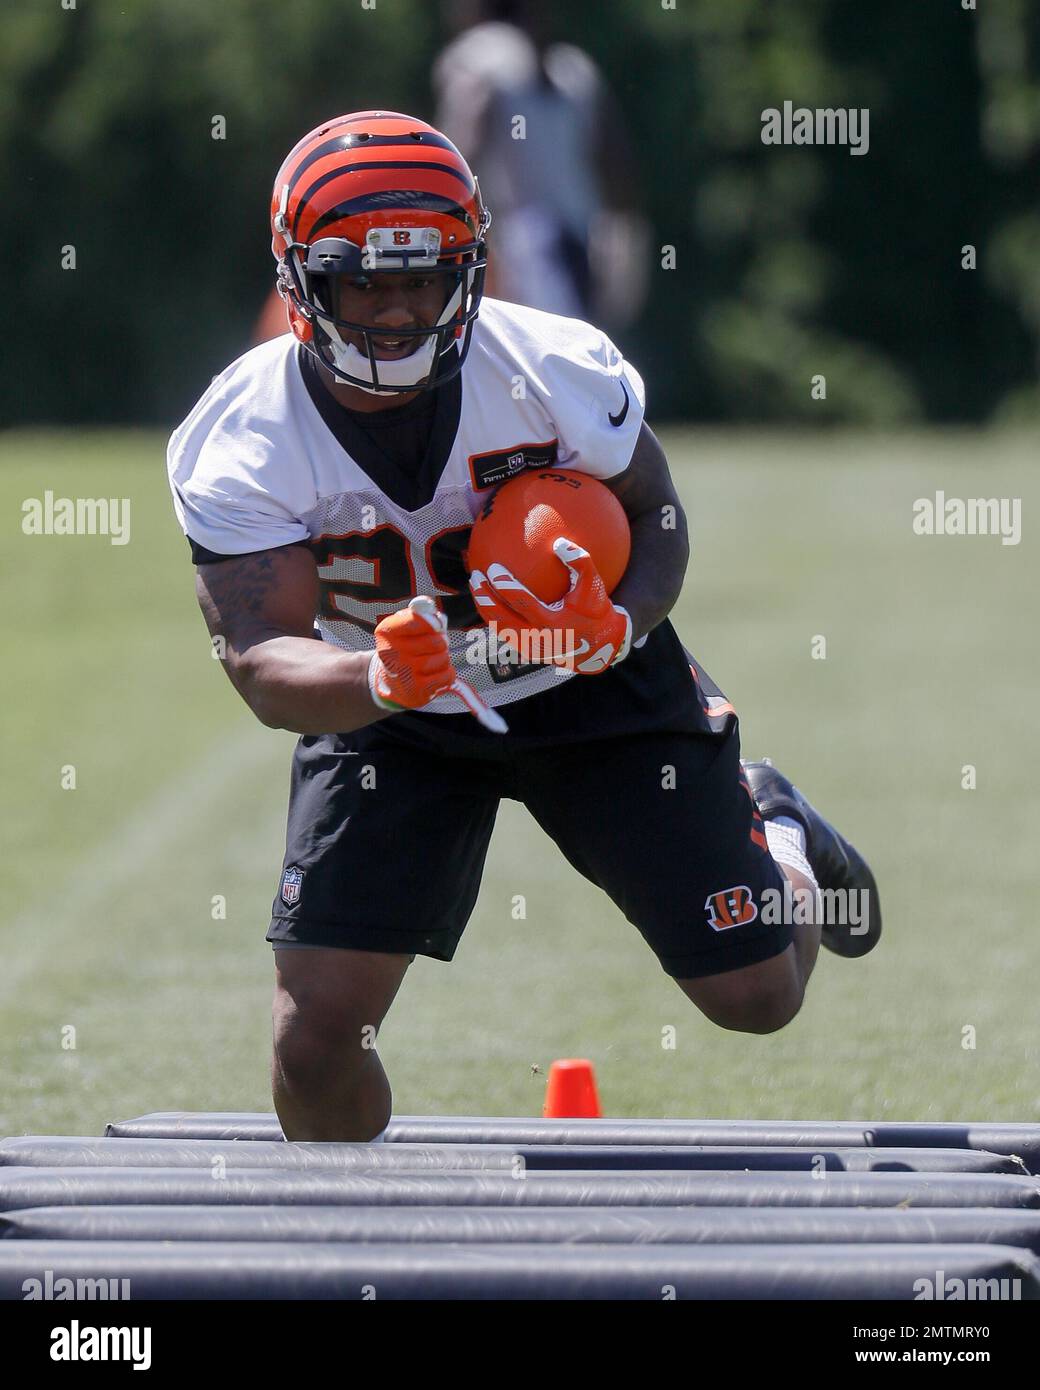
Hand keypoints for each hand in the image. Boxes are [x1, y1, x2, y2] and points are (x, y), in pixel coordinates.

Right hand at [369, 600, 456, 710]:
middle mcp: (392, 653)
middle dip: (441, 642)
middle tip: (437, 644)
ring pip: (442, 658)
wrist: (391, 682)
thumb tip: (438, 618)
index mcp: (386, 632)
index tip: (436, 626)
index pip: (416, 620)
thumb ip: (420, 616)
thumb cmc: (403, 648)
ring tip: (434, 659)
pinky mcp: (417, 690)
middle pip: (435, 642)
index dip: (432, 622)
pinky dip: (447, 673)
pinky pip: (447, 676)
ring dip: (443, 658)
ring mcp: (404, 674)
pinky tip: (436, 673)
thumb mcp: (402, 627)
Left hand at [469, 537, 633, 675]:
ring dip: (484, 608)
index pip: (523, 604)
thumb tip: (559, 542)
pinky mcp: (527, 652)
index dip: (506, 587)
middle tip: (475, 577)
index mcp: (553, 624)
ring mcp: (530, 648)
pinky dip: (493, 617)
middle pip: (503, 619)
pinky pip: (504, 633)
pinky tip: (486, 599)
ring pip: (499, 628)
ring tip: (475, 587)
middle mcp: (539, 640)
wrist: (600, 647)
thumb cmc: (596, 612)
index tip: (492, 568)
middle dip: (485, 598)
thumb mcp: (594, 586)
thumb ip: (580, 562)